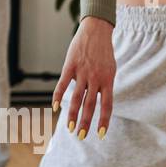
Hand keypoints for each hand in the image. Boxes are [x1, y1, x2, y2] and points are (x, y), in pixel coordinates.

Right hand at [53, 16, 115, 140]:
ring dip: (73, 115)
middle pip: (90, 105)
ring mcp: (82, 73)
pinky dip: (58, 96)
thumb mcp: (110, 69)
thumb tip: (97, 99)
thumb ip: (104, 84)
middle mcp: (96, 79)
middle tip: (82, 136)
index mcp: (108, 80)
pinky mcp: (70, 66)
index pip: (107, 105)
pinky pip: (62, 84)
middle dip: (86, 122)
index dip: (104, 121)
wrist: (96, 31)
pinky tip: (55, 107)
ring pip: (76, 98)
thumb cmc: (103, 52)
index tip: (101, 134)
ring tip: (70, 128)